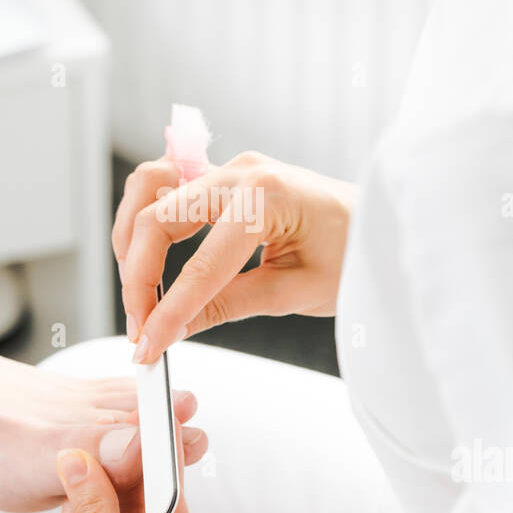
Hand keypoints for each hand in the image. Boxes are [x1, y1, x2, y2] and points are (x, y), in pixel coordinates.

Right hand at [112, 151, 355, 362]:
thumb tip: (172, 329)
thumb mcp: (294, 292)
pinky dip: (147, 216)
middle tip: (140, 326)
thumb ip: (227, 306)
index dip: (167, 312)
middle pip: (158, 217)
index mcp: (268, 198)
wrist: (381, 223)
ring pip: (151, 186)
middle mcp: (243, 172)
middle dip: (138, 276)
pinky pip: (167, 183)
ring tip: (136, 286)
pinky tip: (149, 255)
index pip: (200, 265)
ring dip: (132, 236)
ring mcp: (232, 167)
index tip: (147, 345)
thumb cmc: (355, 252)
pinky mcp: (226, 174)